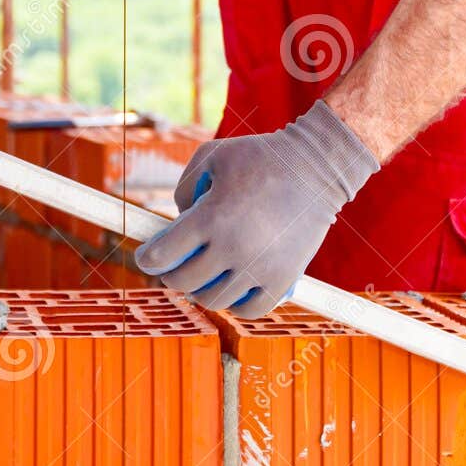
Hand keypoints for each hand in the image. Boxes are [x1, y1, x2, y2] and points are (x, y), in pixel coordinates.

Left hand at [135, 102, 378, 317]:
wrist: (319, 165)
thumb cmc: (263, 156)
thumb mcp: (213, 156)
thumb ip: (185, 187)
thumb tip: (178, 223)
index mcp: (211, 218)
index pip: (163, 255)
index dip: (148, 259)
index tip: (147, 257)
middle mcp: (234, 248)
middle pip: (184, 282)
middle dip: (172, 274)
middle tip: (174, 267)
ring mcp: (260, 267)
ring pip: (214, 299)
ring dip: (202, 289)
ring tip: (204, 277)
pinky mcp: (284, 279)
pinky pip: (250, 310)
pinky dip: (236, 304)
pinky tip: (232, 291)